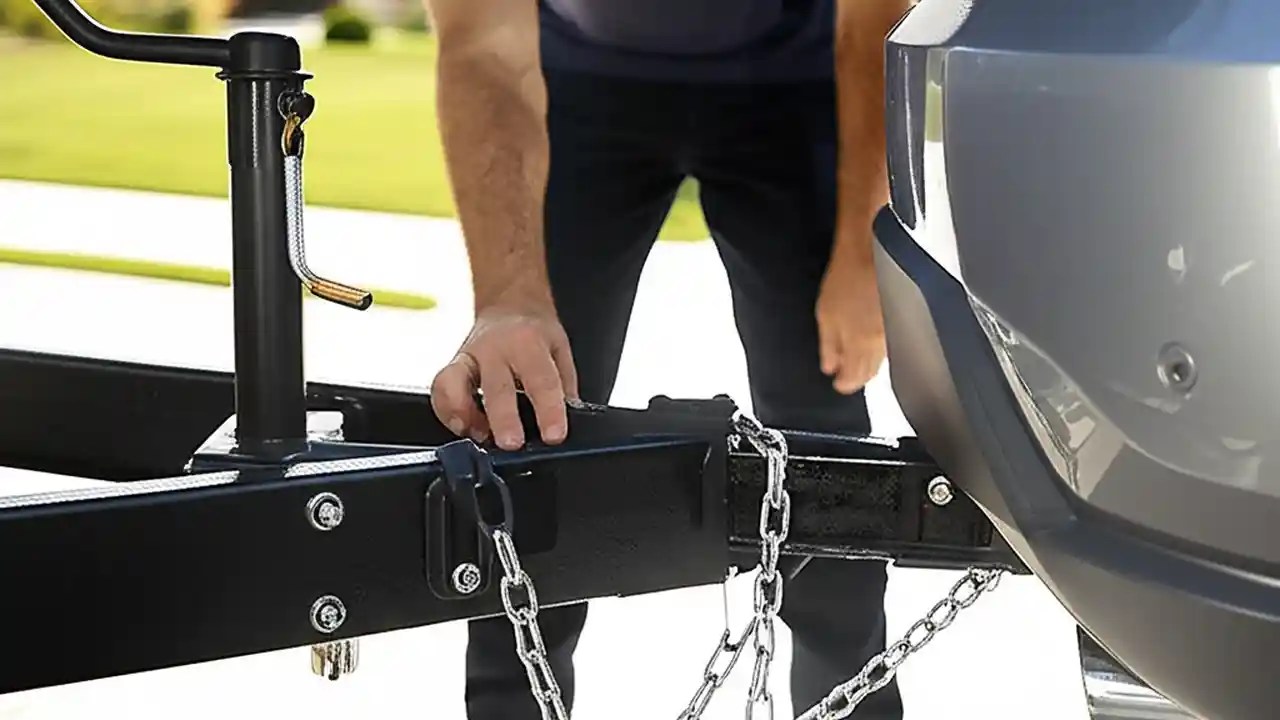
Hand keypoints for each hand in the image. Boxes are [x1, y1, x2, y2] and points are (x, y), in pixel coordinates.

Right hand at [431, 302, 578, 450]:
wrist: (508, 303)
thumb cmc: (534, 332)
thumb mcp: (560, 350)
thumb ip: (564, 385)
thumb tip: (567, 419)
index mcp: (530, 342)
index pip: (542, 380)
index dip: (549, 411)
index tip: (554, 436)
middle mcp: (496, 348)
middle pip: (497, 387)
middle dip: (503, 418)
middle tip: (511, 443)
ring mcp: (469, 356)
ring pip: (456, 383)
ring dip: (464, 414)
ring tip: (479, 435)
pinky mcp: (453, 366)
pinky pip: (440, 389)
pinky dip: (447, 411)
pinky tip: (462, 426)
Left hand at [816, 243, 886, 394]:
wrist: (871, 250)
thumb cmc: (845, 277)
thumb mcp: (825, 314)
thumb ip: (828, 346)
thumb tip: (830, 367)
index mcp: (861, 343)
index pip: (855, 377)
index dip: (845, 384)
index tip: (838, 384)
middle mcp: (881, 341)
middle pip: (871, 372)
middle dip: (858, 377)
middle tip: (847, 378)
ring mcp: (893, 330)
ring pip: (883, 359)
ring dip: (870, 365)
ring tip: (857, 364)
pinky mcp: (901, 318)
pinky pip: (891, 344)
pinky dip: (880, 350)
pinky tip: (872, 347)